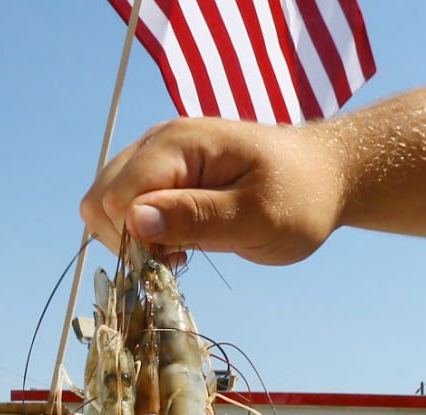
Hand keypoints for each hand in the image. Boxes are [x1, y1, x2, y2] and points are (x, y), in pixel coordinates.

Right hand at [80, 117, 345, 264]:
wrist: (324, 179)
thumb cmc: (299, 198)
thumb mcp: (256, 217)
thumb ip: (195, 217)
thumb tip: (133, 221)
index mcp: (179, 144)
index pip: (117, 197)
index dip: (135, 240)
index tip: (177, 259)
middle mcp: (159, 144)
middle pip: (101, 199)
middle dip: (128, 241)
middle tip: (177, 259)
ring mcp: (159, 159)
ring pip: (110, 207)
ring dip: (135, 241)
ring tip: (181, 253)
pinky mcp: (165, 179)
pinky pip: (130, 210)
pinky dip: (145, 237)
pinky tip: (180, 247)